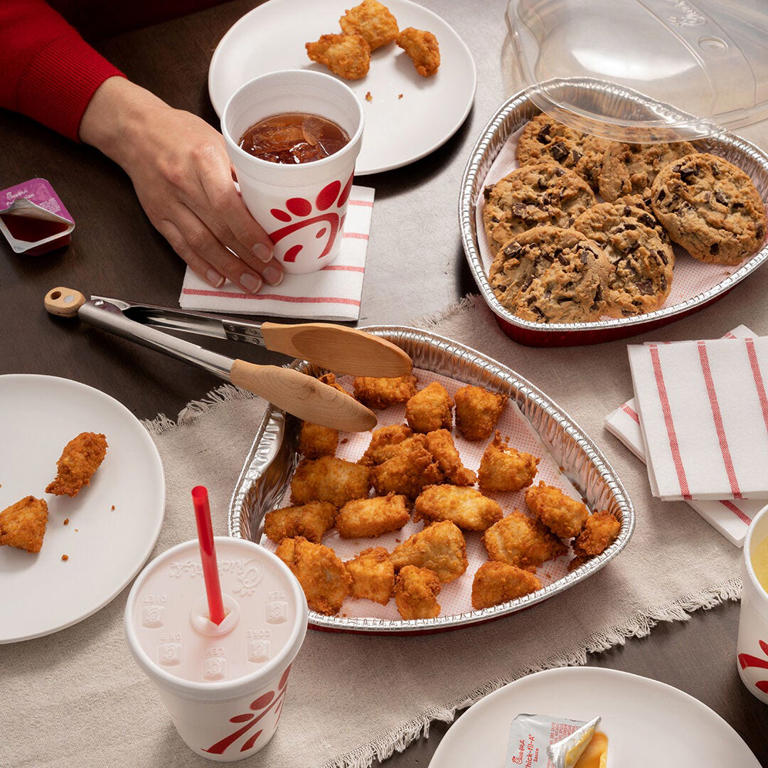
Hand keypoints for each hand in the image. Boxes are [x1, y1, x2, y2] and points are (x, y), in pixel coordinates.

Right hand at [79, 77, 282, 291]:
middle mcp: (183, 183)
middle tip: (272, 276)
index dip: (249, 232)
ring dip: (228, 268)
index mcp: (203, 160)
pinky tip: (219, 280)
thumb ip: (242, 171)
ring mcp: (168, 203)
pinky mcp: (157, 217)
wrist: (136, 131)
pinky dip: (201, 266)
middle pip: (219, 229)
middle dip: (248, 258)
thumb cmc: (184, 134)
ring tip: (251, 284)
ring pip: (200, 244)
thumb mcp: (219, 140)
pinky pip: (180, 247)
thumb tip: (271, 203)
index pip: (227, 204)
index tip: (269, 251)